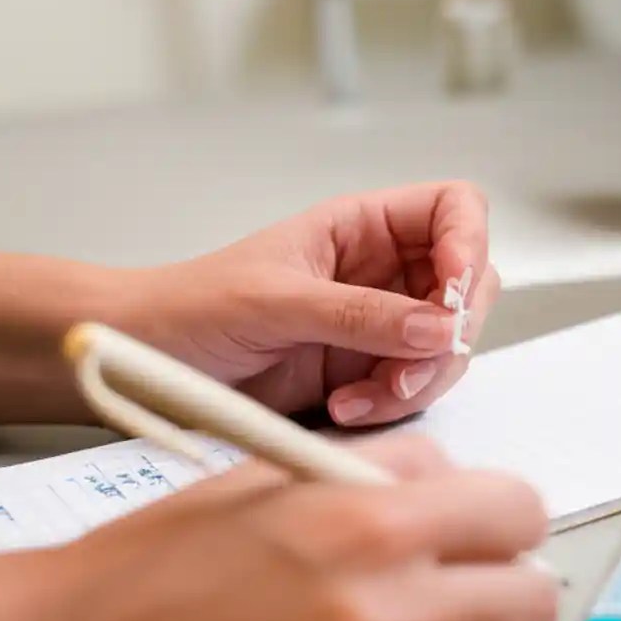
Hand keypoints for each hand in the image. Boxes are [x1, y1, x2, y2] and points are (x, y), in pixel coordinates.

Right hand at [0, 435, 556, 620]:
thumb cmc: (159, 561)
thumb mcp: (277, 473)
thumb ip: (385, 469)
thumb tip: (454, 479)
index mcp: (367, 525)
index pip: (517, 508)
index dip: (506, 512)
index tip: (490, 522)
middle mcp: (384, 613)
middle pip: (528, 600)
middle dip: (503, 583)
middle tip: (463, 578)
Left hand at [120, 181, 500, 426]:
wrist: (150, 364)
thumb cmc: (192, 306)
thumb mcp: (275, 301)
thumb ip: (359, 313)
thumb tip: (438, 326)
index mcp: (363, 226)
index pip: (454, 211)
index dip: (469, 244)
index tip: (452, 292)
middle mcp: (383, 270)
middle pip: (469, 285)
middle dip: (449, 331)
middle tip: (410, 365)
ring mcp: (381, 323)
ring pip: (449, 344)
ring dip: (420, 377)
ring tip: (364, 397)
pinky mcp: (369, 371)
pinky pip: (416, 386)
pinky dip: (393, 404)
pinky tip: (346, 409)